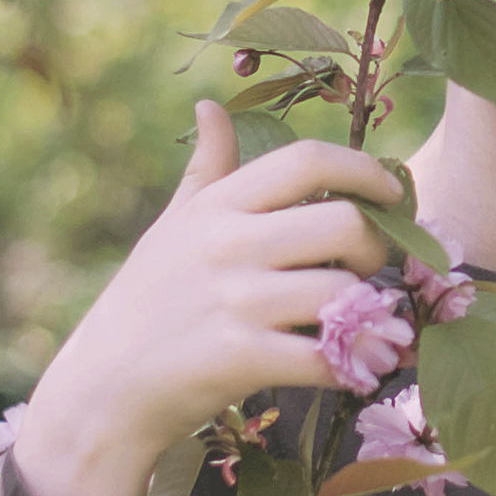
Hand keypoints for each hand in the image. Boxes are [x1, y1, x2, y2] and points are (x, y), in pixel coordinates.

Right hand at [13, 100, 402, 495]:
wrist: (102, 389)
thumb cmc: (145, 301)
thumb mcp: (172, 226)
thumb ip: (206, 169)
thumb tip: (210, 106)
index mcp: (218, 205)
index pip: (307, 160)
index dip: (365, 170)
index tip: (393, 194)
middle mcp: (229, 243)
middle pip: (344, 223)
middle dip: (378, 247)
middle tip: (374, 269)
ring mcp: (235, 301)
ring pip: (342, 290)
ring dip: (369, 312)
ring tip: (366, 322)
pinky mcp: (240, 358)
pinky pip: (324, 356)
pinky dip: (352, 365)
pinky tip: (354, 368)